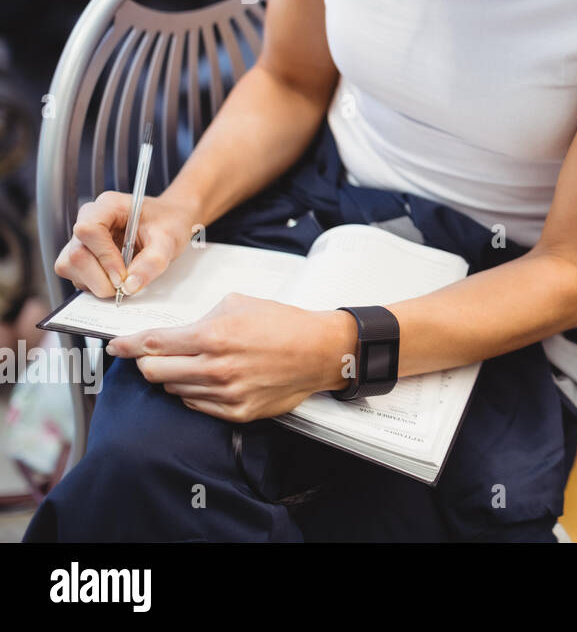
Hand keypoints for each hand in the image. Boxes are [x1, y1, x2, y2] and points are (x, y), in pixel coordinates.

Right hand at [54, 190, 199, 298]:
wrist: (170, 222)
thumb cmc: (169, 222)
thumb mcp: (169, 239)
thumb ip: (153, 261)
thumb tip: (131, 286)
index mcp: (108, 206)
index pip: (89, 230)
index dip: (104, 257)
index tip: (123, 275)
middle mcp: (89, 220)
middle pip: (75, 254)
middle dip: (100, 277)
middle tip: (126, 285)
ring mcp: (83, 239)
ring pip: (71, 267)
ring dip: (97, 283)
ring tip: (124, 281)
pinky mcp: (83, 256)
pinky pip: (77, 276)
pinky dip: (96, 284)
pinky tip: (117, 279)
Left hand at [105, 292, 356, 422]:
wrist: (319, 351)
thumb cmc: (283, 324)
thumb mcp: (238, 304)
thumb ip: (201, 320)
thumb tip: (175, 334)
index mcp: (213, 336)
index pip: (154, 345)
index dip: (128, 346)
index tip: (117, 347)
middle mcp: (215, 368)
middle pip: (155, 373)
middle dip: (147, 363)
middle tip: (154, 356)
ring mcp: (226, 394)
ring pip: (174, 390)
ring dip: (174, 377)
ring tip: (194, 364)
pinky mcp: (237, 412)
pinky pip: (197, 405)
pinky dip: (194, 392)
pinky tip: (209, 379)